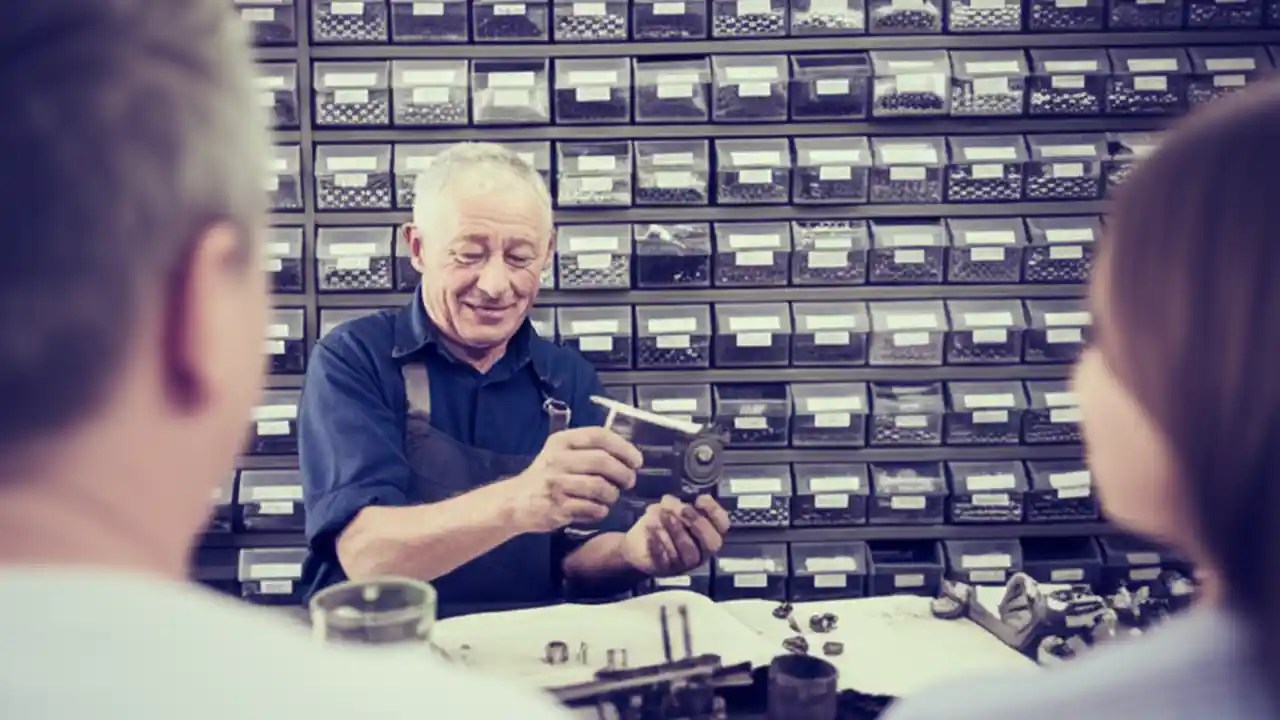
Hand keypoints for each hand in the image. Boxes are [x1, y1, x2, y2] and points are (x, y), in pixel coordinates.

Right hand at [502, 427, 642, 533]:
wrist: (515, 502)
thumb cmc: (546, 476)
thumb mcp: (561, 453)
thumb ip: (589, 449)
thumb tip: (627, 455)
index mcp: (561, 441)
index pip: (599, 436)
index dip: (623, 447)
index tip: (636, 460)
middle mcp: (558, 459)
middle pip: (602, 461)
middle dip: (623, 473)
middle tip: (629, 481)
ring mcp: (557, 484)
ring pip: (600, 487)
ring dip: (612, 495)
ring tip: (610, 497)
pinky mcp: (557, 507)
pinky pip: (592, 508)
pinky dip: (601, 510)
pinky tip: (596, 509)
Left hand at [622, 495, 731, 576]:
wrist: (636, 543)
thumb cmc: (661, 523)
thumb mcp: (669, 508)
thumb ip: (678, 505)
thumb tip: (680, 505)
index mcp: (707, 533)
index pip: (723, 525)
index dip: (715, 511)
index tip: (699, 499)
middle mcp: (701, 551)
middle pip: (712, 543)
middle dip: (699, 523)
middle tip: (683, 509)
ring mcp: (685, 564)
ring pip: (689, 551)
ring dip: (677, 530)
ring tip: (663, 514)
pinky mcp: (666, 569)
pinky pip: (666, 559)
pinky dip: (658, 543)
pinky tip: (650, 529)